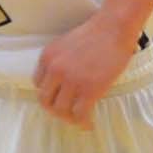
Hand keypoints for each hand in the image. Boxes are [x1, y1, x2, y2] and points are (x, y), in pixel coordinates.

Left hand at [33, 12, 142, 129]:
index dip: (49, 93)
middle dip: (55, 109)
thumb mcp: (66, 44)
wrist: (114, 28)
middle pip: (45, 100)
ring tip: (79, 118)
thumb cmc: (95, 33)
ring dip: (69, 118)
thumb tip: (62, 81)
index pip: (38, 84)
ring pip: (60, 111)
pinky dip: (83, 122)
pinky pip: (80, 114)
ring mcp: (71, 80)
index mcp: (47, 57)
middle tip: (67, 112)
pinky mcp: (89, 89)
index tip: (59, 97)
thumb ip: (59, 61)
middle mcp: (55, 70)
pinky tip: (89, 124)